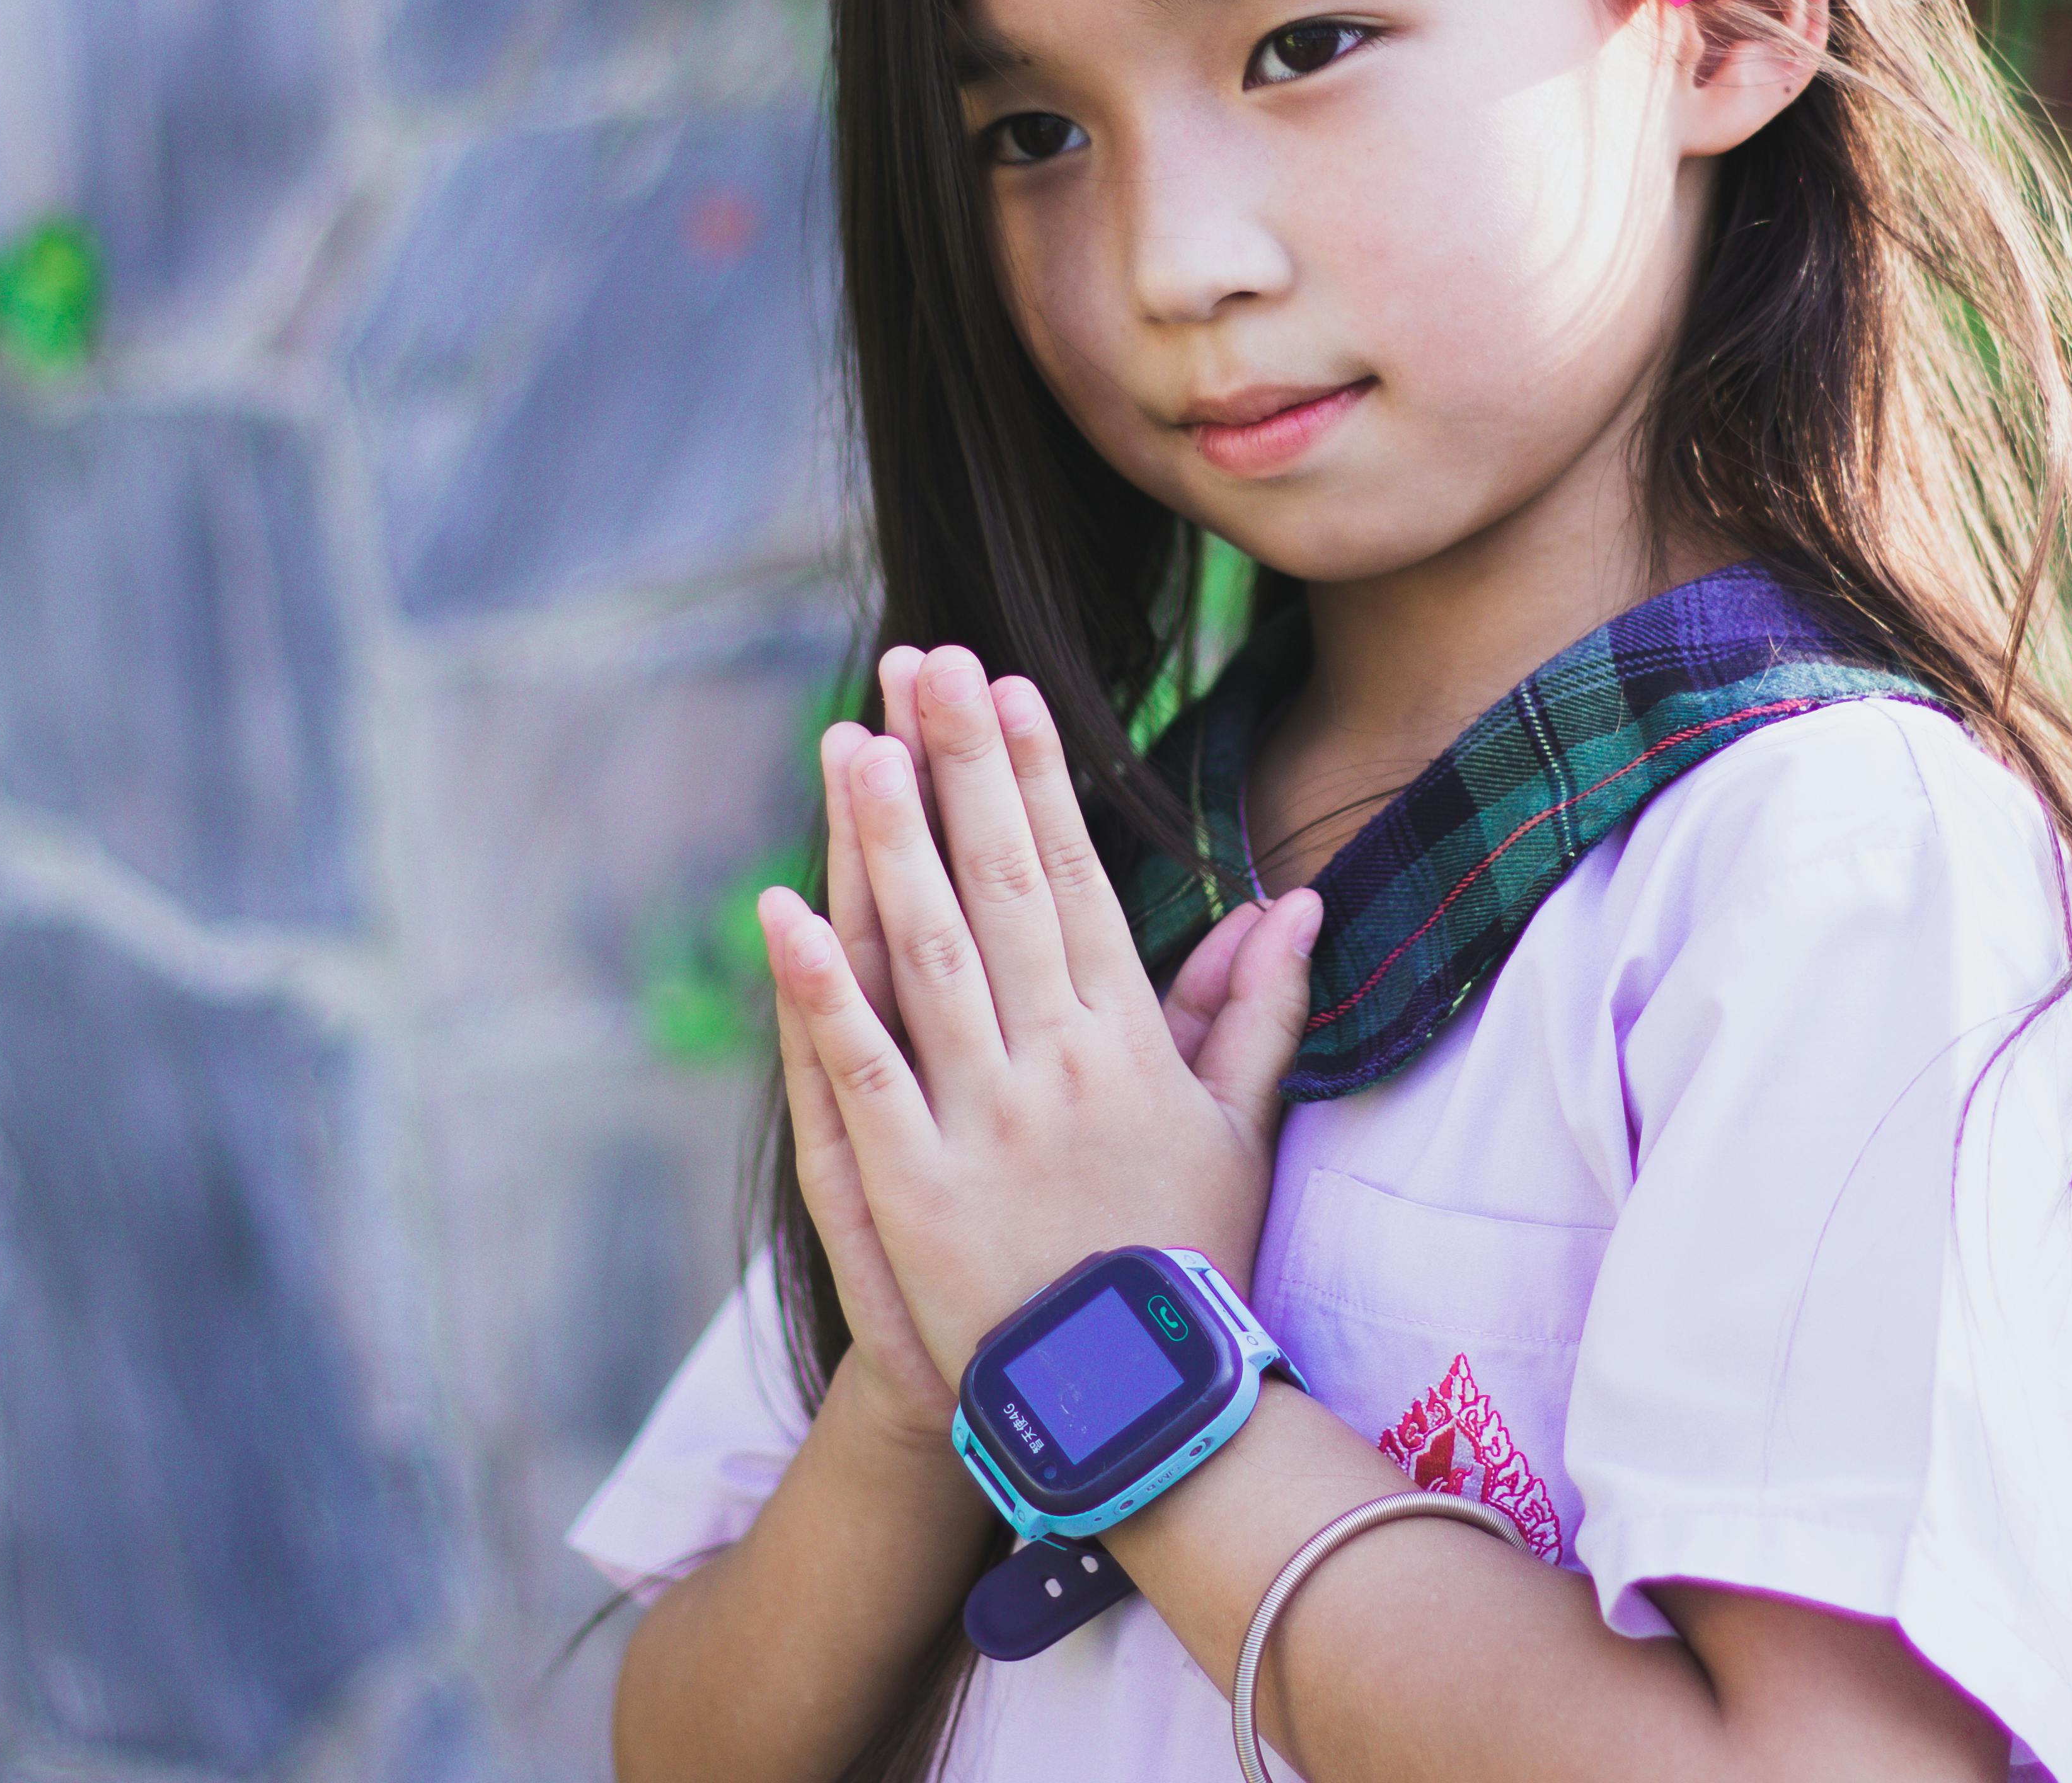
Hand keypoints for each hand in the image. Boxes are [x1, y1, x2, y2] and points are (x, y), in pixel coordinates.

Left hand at [761, 646, 1319, 1388]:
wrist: (1140, 1409)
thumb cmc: (1188, 1267)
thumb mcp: (1240, 1135)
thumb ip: (1260, 1012)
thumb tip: (1293, 903)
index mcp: (1129, 1043)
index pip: (1075, 880)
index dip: (1039, 779)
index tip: (1011, 689)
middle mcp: (1056, 1064)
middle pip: (998, 885)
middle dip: (959, 764)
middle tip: (927, 661)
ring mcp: (983, 1123)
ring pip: (925, 954)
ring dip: (883, 840)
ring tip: (851, 740)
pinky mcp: (915, 1188)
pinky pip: (861, 1067)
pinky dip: (819, 989)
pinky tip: (778, 911)